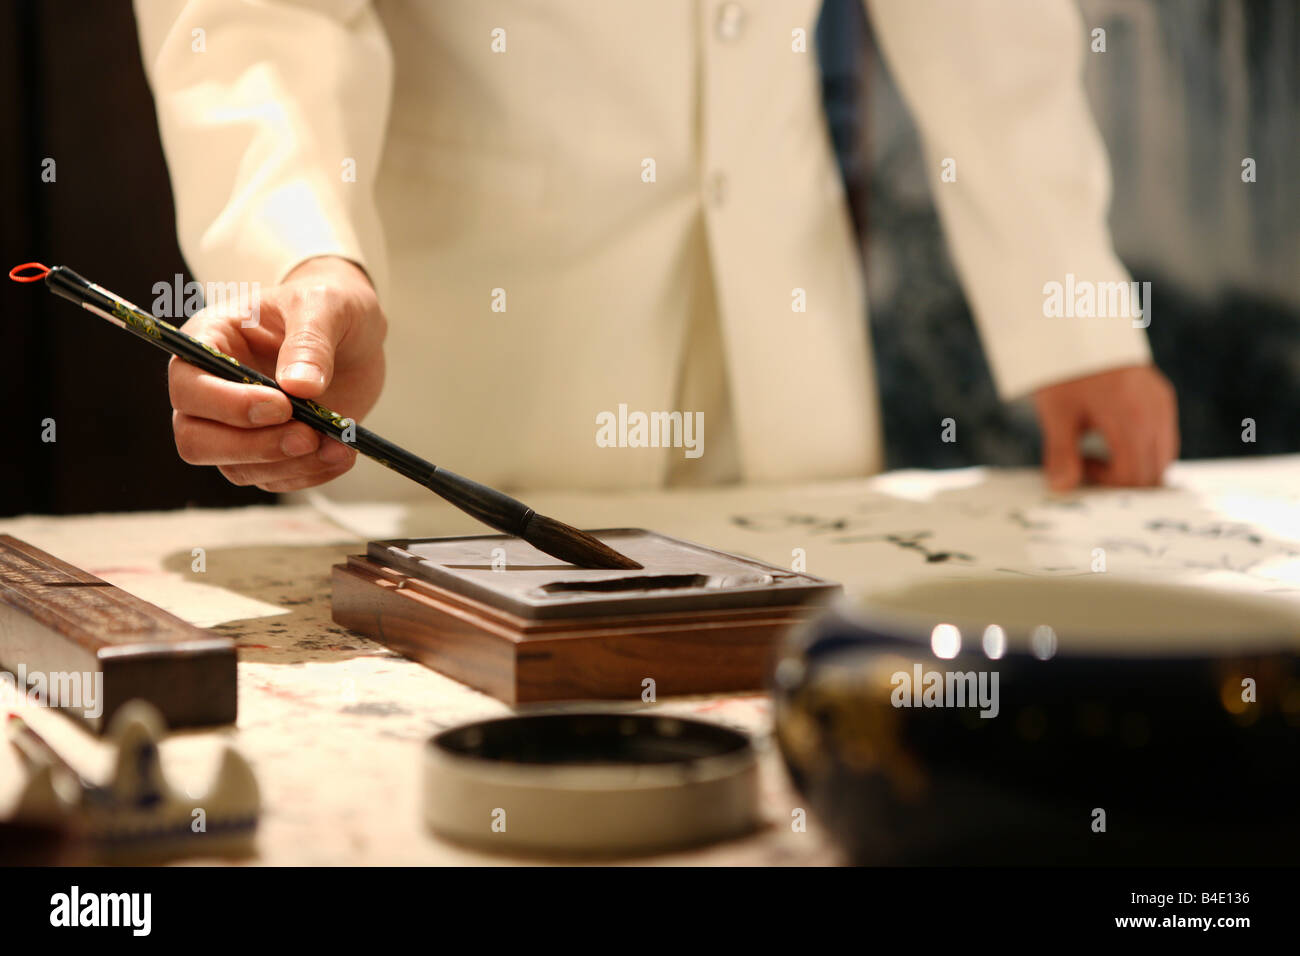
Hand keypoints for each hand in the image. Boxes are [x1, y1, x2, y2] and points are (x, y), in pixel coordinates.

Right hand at [169, 256, 386, 491]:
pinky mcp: (268, 449)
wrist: (355, 332)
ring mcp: (236, 425)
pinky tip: (341, 453)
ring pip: (236, 468)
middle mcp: (212, 389)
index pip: (188, 386)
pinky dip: (308, 474)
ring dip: (288, 465)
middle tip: (308, 436)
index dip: (228, 405)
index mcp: (208, 342)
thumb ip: (310, 342)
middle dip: (251, 448)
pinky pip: (273, 478)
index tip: (283, 405)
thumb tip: (300, 387)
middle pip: (196, 439)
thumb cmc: (328, 304)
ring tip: (338, 444)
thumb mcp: (324, 305)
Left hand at [1034, 364, 1178, 490]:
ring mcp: (1162, 403)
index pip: (1134, 476)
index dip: (1106, 483)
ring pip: (1163, 456)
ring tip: (1096, 447)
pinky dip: (1141, 447)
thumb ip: (1061, 454)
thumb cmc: (1065, 368)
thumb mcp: (1056, 413)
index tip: (1079, 465)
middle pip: (1154, 471)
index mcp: (1131, 419)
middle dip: (1122, 479)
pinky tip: (1110, 435)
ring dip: (1134, 464)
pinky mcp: (1161, 396)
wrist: (1078, 323)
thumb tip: (1062, 487)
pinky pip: (1162, 436)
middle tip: (1087, 462)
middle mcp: (1156, 412)